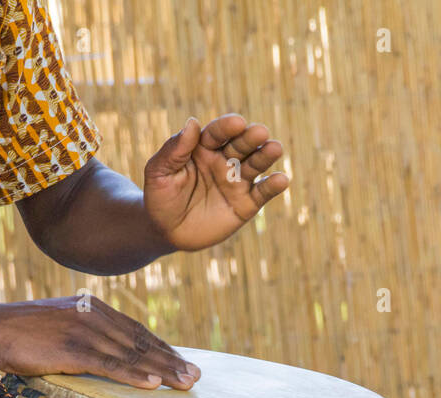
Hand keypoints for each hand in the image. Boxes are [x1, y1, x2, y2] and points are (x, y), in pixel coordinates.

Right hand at [0, 296, 199, 389]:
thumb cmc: (21, 330)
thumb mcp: (60, 322)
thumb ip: (85, 332)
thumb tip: (105, 354)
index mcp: (94, 307)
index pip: (137, 330)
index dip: (162, 347)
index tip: (183, 362)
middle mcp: (95, 316)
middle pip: (141, 341)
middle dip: (171, 360)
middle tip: (196, 377)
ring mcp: (84, 332)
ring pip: (132, 354)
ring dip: (162, 371)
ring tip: (185, 384)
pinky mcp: (71, 349)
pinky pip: (109, 365)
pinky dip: (134, 376)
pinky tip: (153, 385)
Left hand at [143, 114, 289, 251]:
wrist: (166, 231)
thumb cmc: (160, 198)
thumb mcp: (158, 173)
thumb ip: (174, 149)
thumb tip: (192, 123)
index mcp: (203, 148)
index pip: (217, 133)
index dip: (226, 127)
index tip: (236, 123)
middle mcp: (224, 160)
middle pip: (241, 145)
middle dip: (250, 138)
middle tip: (259, 133)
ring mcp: (237, 182)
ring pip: (255, 164)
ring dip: (266, 155)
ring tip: (275, 148)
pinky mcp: (246, 204)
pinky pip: (262, 193)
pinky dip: (273, 186)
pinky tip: (282, 179)